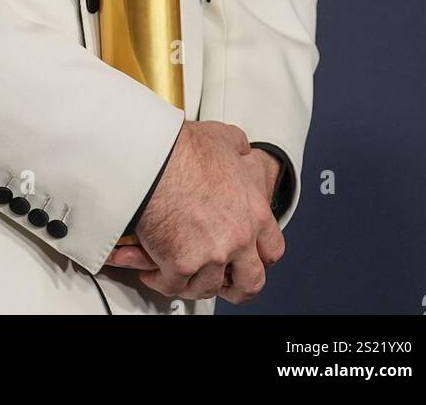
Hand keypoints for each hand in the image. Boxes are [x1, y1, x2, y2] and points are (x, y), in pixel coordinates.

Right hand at [105, 120, 284, 303]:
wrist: (154, 159)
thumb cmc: (184, 148)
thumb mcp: (224, 138)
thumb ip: (237, 148)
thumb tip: (239, 148)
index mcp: (253, 212)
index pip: (272, 250)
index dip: (260, 257)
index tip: (248, 258)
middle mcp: (238, 238)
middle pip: (250, 282)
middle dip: (236, 286)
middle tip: (223, 283)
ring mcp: (211, 255)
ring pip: (208, 287)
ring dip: (193, 281)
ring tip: (180, 272)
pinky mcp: (180, 264)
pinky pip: (172, 286)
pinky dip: (161, 281)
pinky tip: (153, 271)